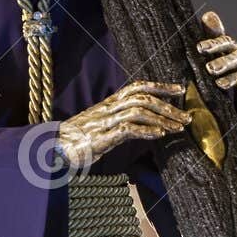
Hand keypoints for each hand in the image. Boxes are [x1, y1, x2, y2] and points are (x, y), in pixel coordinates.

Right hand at [57, 80, 188, 169]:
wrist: (49, 150)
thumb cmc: (73, 142)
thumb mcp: (98, 128)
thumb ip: (116, 123)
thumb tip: (137, 125)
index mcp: (107, 104)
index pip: (136, 87)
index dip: (159, 86)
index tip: (179, 89)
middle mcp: (107, 109)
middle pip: (143, 98)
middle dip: (168, 105)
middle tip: (187, 116)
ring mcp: (103, 122)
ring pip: (139, 110)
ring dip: (162, 118)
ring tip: (178, 128)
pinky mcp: (101, 138)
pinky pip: (128, 129)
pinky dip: (147, 131)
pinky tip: (160, 136)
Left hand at [196, 10, 236, 113]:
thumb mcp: (230, 55)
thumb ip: (217, 39)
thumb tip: (207, 14)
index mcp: (236, 51)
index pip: (227, 43)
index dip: (214, 44)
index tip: (200, 48)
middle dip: (223, 62)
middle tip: (209, 69)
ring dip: (233, 78)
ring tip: (219, 84)